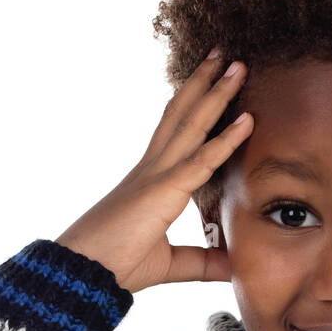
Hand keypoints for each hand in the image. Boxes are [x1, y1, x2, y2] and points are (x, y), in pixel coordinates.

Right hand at [55, 50, 253, 292]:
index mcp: (152, 182)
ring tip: (237, 65)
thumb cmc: (115, 266)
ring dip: (216, 93)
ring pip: (191, 124)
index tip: (211, 83)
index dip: (194, 107)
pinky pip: (201, 160)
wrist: (84, 275)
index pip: (177, 135)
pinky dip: (226, 139)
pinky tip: (247, 119)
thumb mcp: (170, 264)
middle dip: (204, 84)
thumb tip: (232, 265)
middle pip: (182, 115)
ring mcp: (157, 176)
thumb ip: (201, 262)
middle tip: (224, 55)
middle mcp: (153, 170)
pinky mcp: (163, 191)